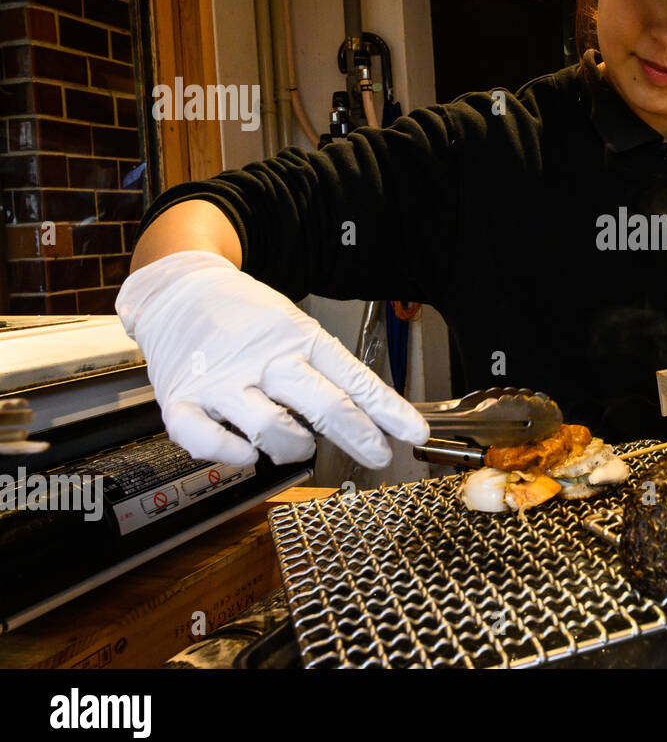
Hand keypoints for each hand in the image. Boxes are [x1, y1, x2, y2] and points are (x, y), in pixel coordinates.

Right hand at [116, 250, 428, 467]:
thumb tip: (356, 415)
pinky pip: (208, 441)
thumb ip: (319, 368)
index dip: (389, 411)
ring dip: (295, 448)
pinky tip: (246, 452)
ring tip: (299, 445)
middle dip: (360, 436)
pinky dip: (232, 455)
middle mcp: (266, 360)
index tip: (415, 433)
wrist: (177, 286)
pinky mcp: (184, 399)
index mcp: (299, 339)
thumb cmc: (241, 313)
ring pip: (273, 429)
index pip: (354, 379)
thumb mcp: (291, 326)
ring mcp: (224, 381)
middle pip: (325, 404)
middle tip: (377, 454)